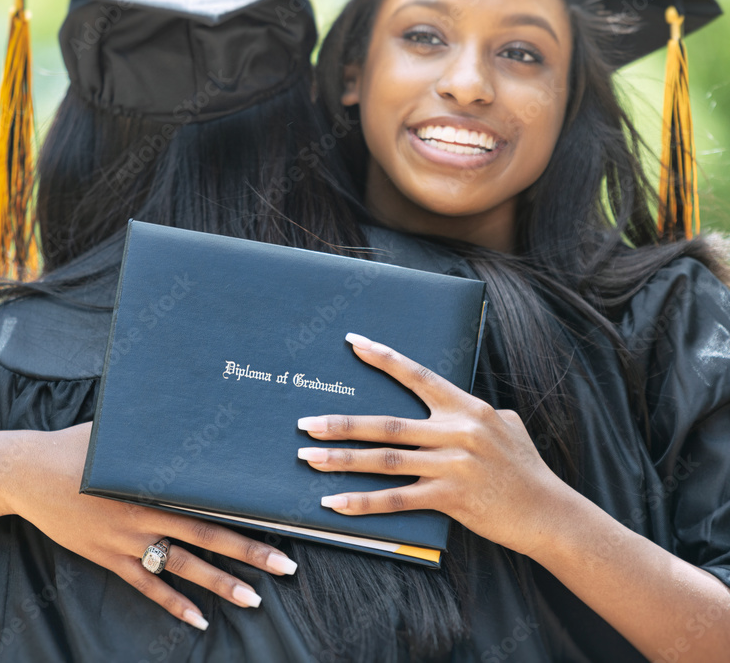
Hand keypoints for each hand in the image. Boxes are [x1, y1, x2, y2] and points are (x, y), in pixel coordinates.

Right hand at [0, 422, 297, 630]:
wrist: (25, 473)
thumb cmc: (73, 446)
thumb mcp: (115, 432)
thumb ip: (151, 434)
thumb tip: (186, 412)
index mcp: (151, 482)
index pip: (208, 499)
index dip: (242, 510)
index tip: (277, 518)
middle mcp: (144, 515)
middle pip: (207, 537)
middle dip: (249, 553)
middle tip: (285, 567)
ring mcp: (126, 541)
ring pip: (182, 567)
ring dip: (220, 584)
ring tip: (254, 599)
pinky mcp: (108, 558)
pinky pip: (147, 586)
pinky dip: (173, 603)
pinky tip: (198, 619)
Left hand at [296, 333, 567, 555]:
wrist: (550, 513)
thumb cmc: (525, 469)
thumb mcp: (506, 426)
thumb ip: (473, 413)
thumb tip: (450, 406)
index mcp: (466, 408)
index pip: (417, 375)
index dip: (383, 358)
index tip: (352, 343)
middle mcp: (457, 431)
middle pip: (387, 424)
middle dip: (342, 424)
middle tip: (305, 423)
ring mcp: (453, 465)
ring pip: (385, 461)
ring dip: (342, 460)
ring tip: (308, 458)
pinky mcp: (451, 497)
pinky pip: (397, 499)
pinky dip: (363, 503)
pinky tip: (335, 504)